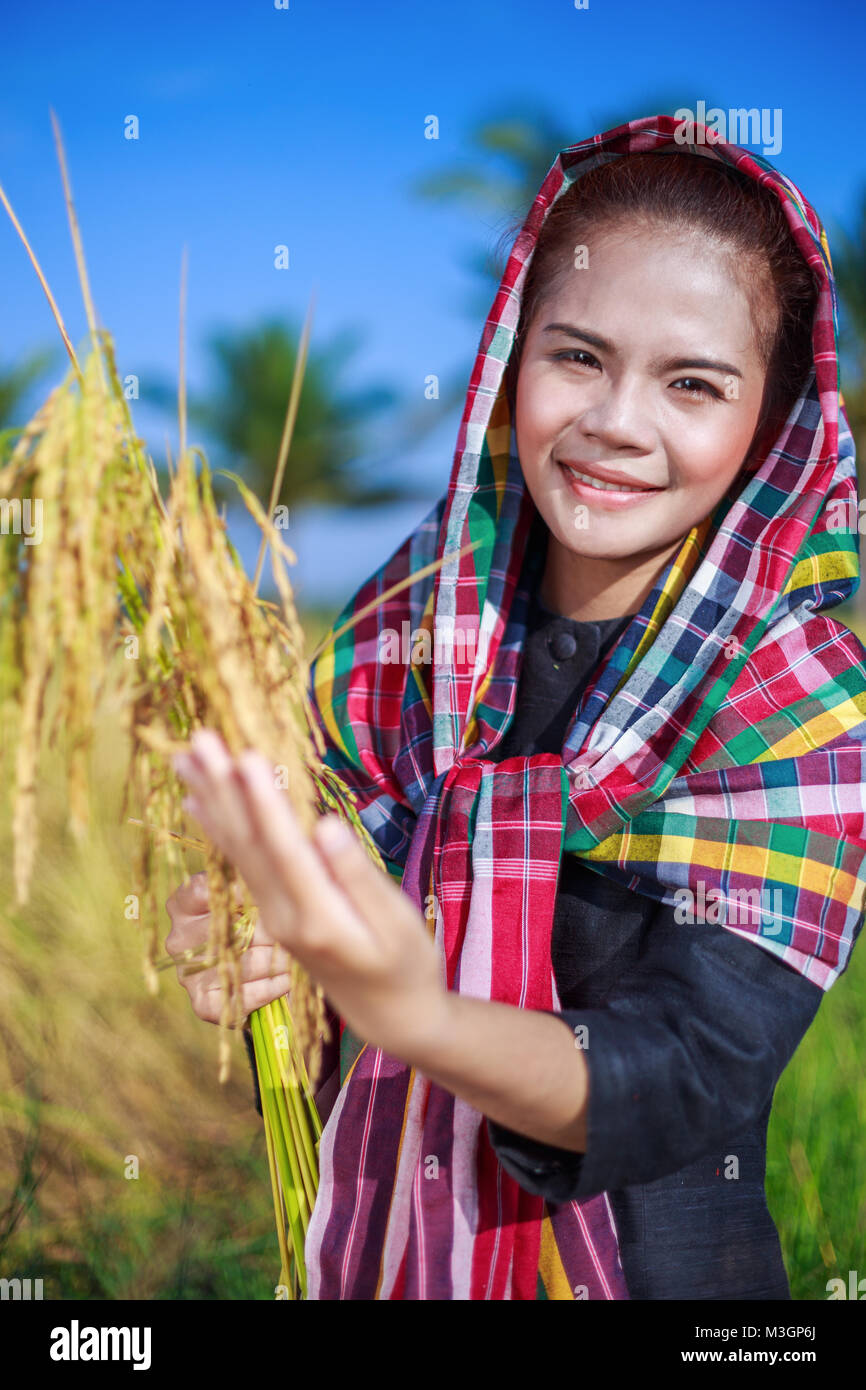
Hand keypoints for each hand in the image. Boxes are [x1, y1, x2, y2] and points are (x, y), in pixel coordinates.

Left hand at [172, 729, 448, 1058]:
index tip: (245, 756)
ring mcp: (272, 914)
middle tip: (198, 739)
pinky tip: (196, 800)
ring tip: (184, 756)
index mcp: (318, 917)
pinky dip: (216, 827)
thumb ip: (358, 877)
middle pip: (248, 843)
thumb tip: (325, 827)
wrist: (389, 1016)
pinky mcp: (272, 910)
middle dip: (224, 788)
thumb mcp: (397, 923)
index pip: (284, 849)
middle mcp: (283, 916)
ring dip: (211, 799)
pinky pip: (238, 861)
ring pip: (236, 848)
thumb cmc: (406, 964)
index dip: (264, 802)